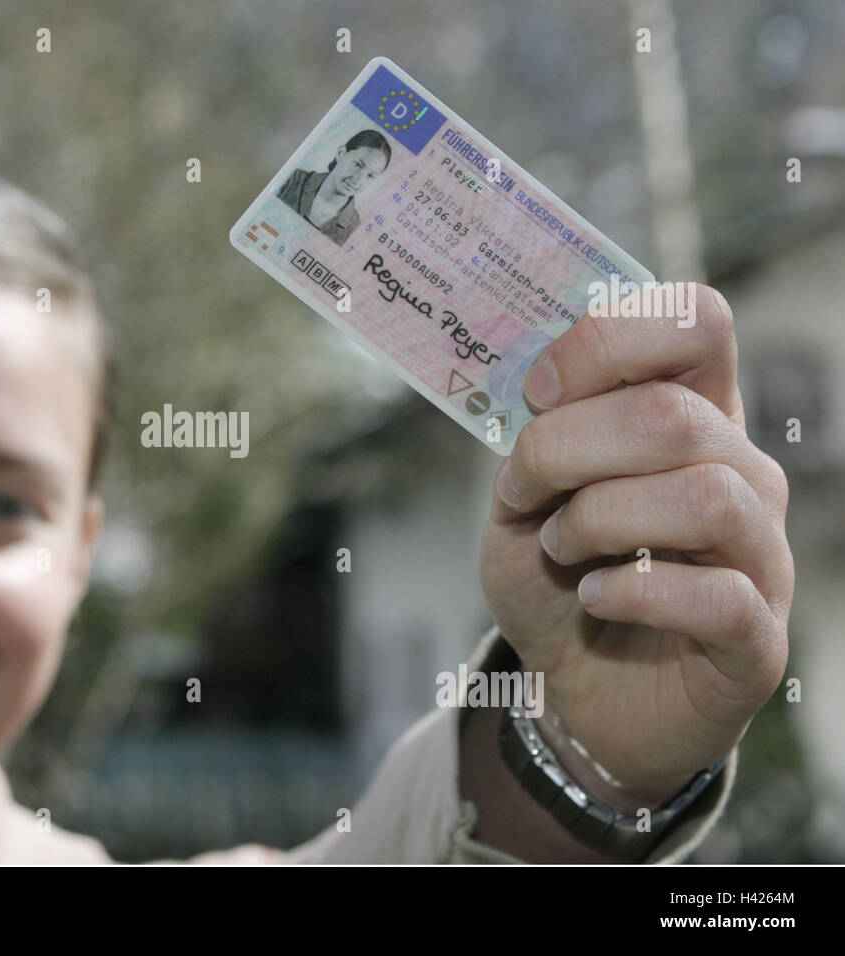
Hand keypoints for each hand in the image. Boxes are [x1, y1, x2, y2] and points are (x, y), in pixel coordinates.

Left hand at [478, 284, 793, 806]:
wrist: (571, 687)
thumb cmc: (556, 580)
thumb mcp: (523, 497)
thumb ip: (535, 437)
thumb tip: (535, 386)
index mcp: (690, 417)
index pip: (697, 322)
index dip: (609, 339)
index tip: (536, 389)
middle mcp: (740, 474)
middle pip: (673, 416)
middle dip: (564, 451)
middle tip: (525, 496)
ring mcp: (761, 556)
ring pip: (704, 496)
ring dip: (598, 520)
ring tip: (562, 549)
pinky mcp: (756, 637)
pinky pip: (717, 596)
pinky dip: (631, 591)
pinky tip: (593, 596)